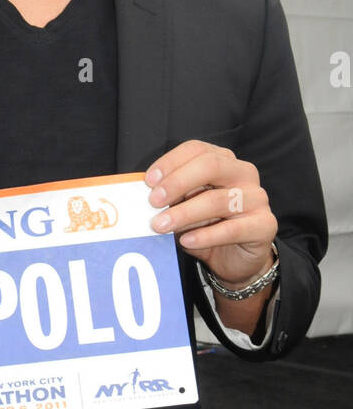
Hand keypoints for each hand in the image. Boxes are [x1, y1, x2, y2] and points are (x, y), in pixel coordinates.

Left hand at [145, 140, 276, 287]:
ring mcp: (257, 198)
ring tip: (160, 225)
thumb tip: (144, 194)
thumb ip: (170, 196)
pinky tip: (186, 241)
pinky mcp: (264, 225)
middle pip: (211, 166)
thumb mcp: (184, 206)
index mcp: (223, 161)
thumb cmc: (207, 226)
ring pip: (218, 200)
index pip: (197, 149)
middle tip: (153, 201)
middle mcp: (243, 173)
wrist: (235, 259)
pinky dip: (206, 235)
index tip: (149, 181)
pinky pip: (232, 228)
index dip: (171, 162)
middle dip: (178, 182)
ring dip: (184, 213)